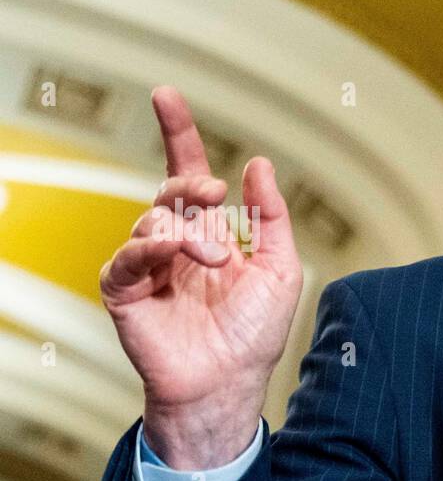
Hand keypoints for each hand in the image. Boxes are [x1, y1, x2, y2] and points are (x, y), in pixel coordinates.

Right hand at [99, 87, 303, 468]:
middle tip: (216, 193)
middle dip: (192, 182)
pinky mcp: (125, 291)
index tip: (165, 95)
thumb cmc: (254, 335)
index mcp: (211, 234)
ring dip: (188, 233)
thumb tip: (259, 164)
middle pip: (171, 189)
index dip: (177, 134)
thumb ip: (271, 217)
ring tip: (216, 260)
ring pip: (153, 220)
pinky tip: (177, 256)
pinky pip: (128, 256)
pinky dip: (152, 250)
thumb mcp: (280, 269)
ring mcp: (148, 267)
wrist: (229, 385)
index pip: (189, 175)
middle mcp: (176, 245)